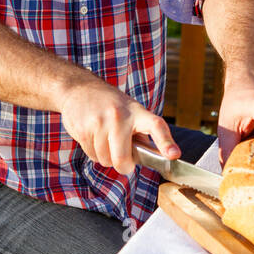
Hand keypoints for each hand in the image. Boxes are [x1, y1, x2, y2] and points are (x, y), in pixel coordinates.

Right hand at [59, 78, 177, 175]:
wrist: (80, 88)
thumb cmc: (111, 104)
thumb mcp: (131, 112)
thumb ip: (141, 135)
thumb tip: (154, 158)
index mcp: (137, 112)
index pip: (156, 126)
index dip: (166, 142)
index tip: (173, 155)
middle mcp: (119, 115)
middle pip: (122, 158)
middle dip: (123, 165)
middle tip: (123, 160)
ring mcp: (99, 121)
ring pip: (105, 159)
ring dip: (105, 156)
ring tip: (104, 138)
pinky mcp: (83, 129)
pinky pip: (91, 155)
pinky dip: (93, 151)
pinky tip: (93, 135)